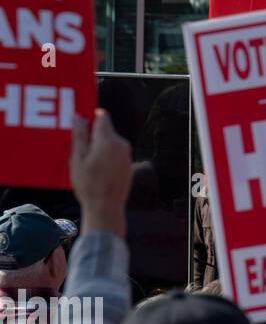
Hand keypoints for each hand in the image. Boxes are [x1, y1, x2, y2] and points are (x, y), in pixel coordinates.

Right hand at [69, 109, 131, 239]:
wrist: (106, 207)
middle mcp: (121, 144)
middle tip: (77, 149)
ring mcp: (127, 154)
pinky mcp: (128, 163)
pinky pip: (115, 153)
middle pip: (105, 130)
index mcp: (108, 140)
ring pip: (110, 142)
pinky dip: (105, 156)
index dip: (90, 116)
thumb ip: (79, 136)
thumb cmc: (89, 184)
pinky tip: (96, 170)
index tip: (79, 122)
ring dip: (98, 146)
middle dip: (92, 134)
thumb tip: (79, 116)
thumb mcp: (78, 159)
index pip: (102, 117)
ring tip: (86, 163)